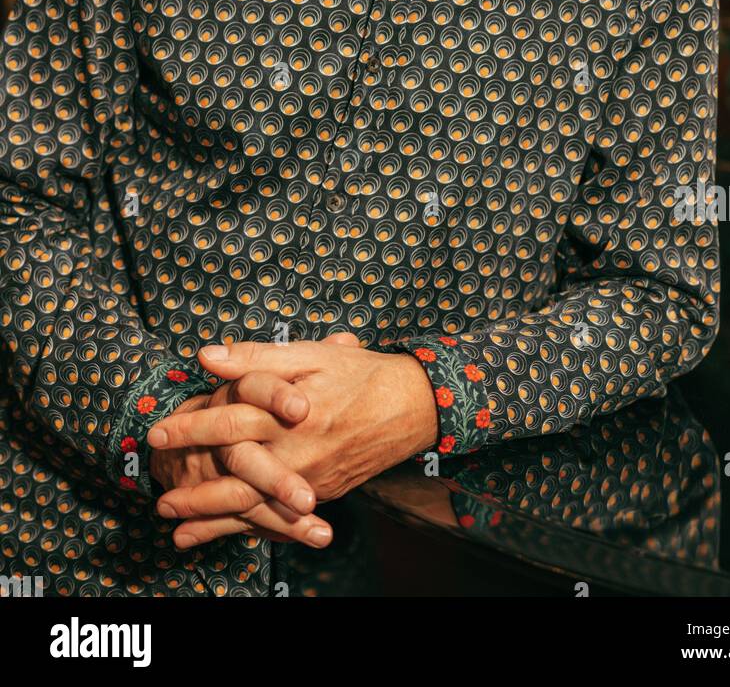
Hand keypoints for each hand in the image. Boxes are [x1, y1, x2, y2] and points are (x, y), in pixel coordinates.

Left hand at [149, 336, 438, 547]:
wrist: (412, 406)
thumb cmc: (359, 374)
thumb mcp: (309, 354)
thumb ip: (256, 358)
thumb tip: (207, 355)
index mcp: (290, 414)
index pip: (229, 422)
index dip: (190, 427)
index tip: (156, 432)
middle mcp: (298, 453)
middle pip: (236, 478)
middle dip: (195, 491)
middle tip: (158, 499)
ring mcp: (312, 480)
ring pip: (255, 506)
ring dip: (213, 519)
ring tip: (176, 528)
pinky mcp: (323, 494)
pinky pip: (279, 518)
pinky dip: (247, 530)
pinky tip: (222, 536)